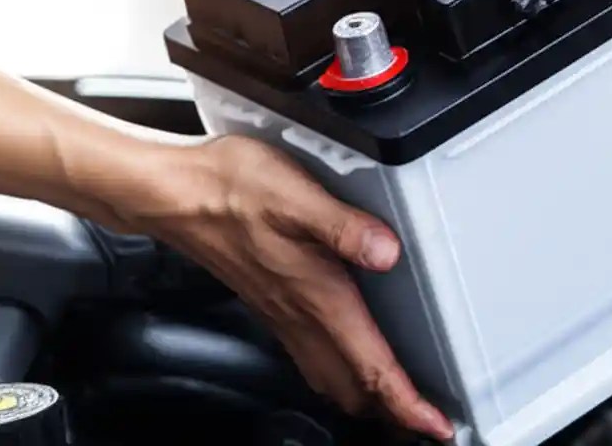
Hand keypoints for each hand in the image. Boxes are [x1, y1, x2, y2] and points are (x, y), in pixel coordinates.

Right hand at [119, 135, 453, 439]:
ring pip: (330, 378)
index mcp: (318, 296)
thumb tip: (387, 253)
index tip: (436, 426)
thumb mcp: (297, 196)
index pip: (371, 368)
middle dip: (391, 413)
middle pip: (353, 388)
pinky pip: (309, 357)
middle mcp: (300, 314)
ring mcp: (281, 314)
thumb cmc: (231, 190)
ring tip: (395, 402)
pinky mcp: (269, 302)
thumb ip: (345, 227)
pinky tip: (344, 360)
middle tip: (425, 420)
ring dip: (365, 397)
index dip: (407, 405)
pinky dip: (337, 373)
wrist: (174, 193)